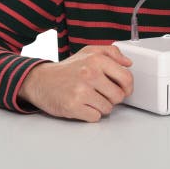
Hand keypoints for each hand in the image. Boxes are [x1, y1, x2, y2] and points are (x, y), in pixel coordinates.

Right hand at [17, 45, 133, 122]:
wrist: (40, 80)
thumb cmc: (67, 69)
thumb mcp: (89, 52)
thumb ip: (112, 52)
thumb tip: (128, 63)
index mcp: (96, 59)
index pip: (126, 78)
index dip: (128, 87)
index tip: (123, 89)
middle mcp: (89, 73)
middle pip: (119, 96)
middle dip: (113, 98)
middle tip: (103, 94)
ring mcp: (81, 91)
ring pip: (108, 108)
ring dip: (102, 106)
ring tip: (90, 98)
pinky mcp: (73, 106)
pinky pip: (95, 117)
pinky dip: (91, 114)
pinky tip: (83, 105)